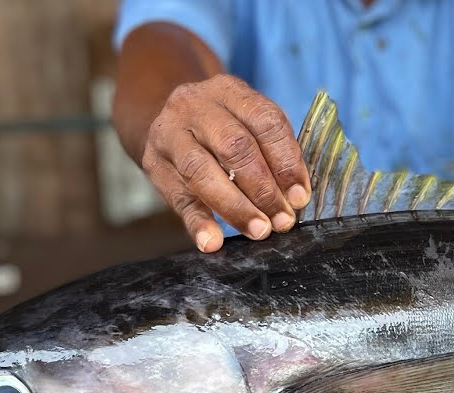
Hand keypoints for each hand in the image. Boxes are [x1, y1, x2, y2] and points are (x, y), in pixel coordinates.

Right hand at [140, 74, 311, 251]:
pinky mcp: (154, 165)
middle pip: (234, 146)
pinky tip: (212, 242)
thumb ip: (272, 153)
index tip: (299, 196)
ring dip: (235, 207)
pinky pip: (176, 197)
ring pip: (201, 171)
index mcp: (228, 90)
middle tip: (283, 220)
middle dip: (263, 188)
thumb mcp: (247, 123)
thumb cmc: (222, 128)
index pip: (265, 121)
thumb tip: (294, 197)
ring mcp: (169, 134)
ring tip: (259, 230)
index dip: (286, 161)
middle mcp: (194, 106)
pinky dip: (196, 222)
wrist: (166, 121)